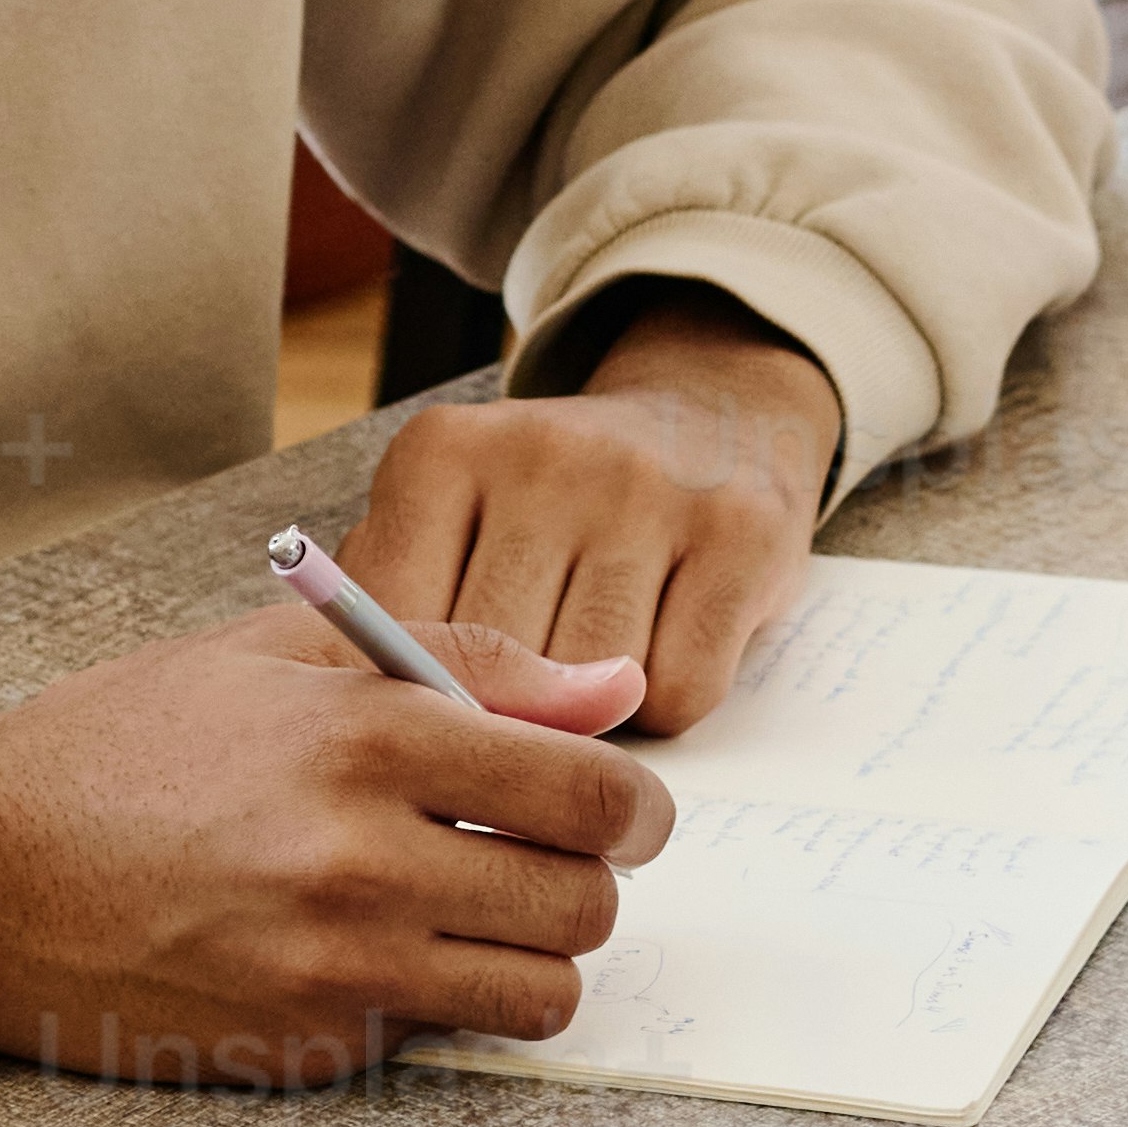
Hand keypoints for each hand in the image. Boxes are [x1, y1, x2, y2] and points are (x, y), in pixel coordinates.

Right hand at [0, 610, 672, 1085]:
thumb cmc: (118, 747)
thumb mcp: (277, 653)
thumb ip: (461, 657)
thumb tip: (610, 687)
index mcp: (367, 737)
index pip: (593, 793)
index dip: (634, 804)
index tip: (621, 808)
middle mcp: (363, 861)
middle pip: (583, 904)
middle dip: (580, 879)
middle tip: (528, 856)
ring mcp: (336, 970)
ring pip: (540, 996)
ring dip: (527, 956)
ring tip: (465, 913)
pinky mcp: (307, 1050)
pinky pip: (438, 1036)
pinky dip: (428, 998)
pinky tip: (357, 948)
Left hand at [346, 289, 837, 729]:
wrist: (707, 412)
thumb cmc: (557, 499)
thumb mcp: (453, 511)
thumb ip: (402, 596)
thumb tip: (386, 709)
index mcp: (443, 452)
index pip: (397, 628)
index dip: (420, 692)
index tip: (442, 705)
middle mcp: (543, 457)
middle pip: (499, 664)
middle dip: (514, 707)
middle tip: (532, 696)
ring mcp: (646, 490)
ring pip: (591, 690)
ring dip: (595, 714)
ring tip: (598, 669)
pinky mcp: (741, 533)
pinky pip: (681, 690)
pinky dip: (668, 709)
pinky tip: (663, 653)